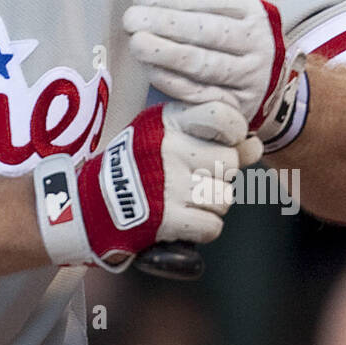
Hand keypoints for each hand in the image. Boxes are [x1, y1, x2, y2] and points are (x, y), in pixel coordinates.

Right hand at [33, 100, 262, 271]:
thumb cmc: (135, 166)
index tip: (227, 142)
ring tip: (185, 200)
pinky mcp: (166, 217)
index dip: (234, 132)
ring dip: (211, 205)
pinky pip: (212, 226)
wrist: (91, 203)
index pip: (223, 116)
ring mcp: (169, 183)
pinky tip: (183, 220)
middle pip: (229, 163)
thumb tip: (254, 146)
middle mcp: (170, 149)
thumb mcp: (165, 138)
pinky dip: (202, 228)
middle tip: (194, 181)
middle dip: (219, 177)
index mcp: (169, 122)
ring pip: (225, 198)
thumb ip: (213, 138)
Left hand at [122, 0, 305, 143]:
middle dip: (166, 25)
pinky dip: (173, 82)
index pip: (210, 0)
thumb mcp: (216, 8)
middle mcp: (256, 43)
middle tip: (130, 20)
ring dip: (167, 55)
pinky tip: (150, 70)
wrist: (261, 81)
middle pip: (209, 32)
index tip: (140, 1)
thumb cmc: (226, 36)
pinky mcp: (236, 105)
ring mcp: (249, 77)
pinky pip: (201, 94)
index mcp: (251, 11)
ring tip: (136, 44)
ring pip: (205, 65)